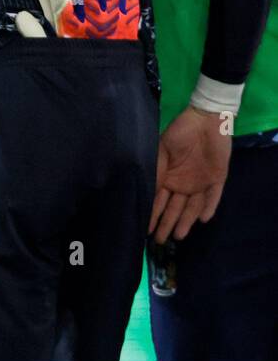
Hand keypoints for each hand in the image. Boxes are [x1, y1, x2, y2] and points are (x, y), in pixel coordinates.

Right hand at [149, 106, 231, 243]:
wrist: (206, 120)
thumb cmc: (179, 133)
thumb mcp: (161, 150)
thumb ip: (157, 171)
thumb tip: (147, 192)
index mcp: (167, 177)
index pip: (158, 200)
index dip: (151, 213)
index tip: (144, 228)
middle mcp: (182, 184)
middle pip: (174, 208)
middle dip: (166, 224)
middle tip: (159, 240)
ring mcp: (200, 183)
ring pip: (192, 206)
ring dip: (186, 221)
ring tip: (179, 236)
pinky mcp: (217, 180)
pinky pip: (213, 197)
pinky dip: (208, 207)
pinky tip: (202, 219)